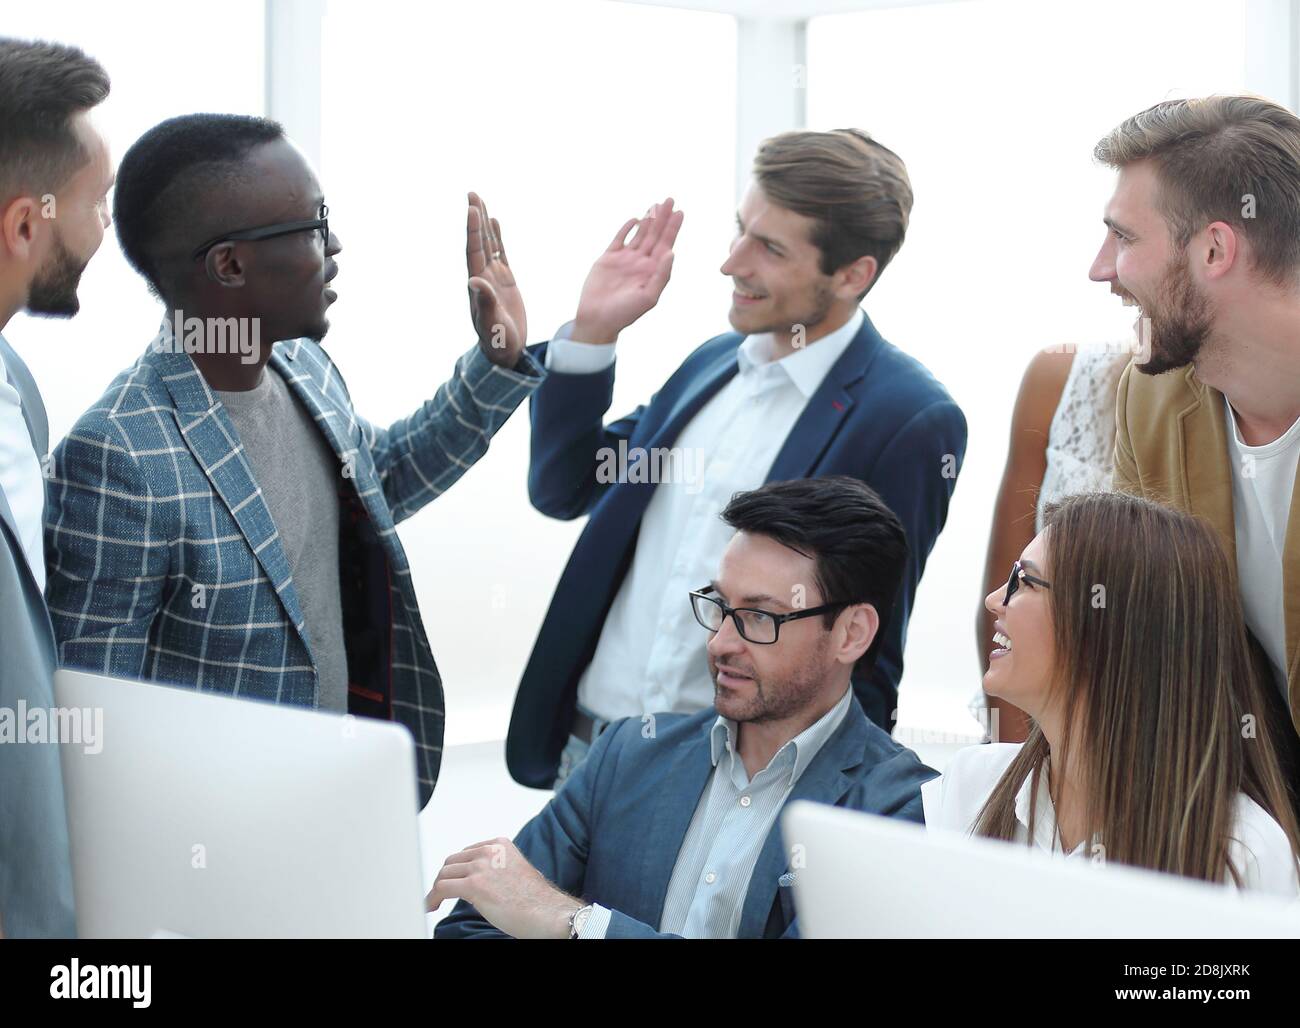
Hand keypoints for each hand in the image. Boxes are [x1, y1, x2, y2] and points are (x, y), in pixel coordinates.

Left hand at [426, 837, 581, 938]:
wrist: (547, 913)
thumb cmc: (536, 899)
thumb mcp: (516, 870)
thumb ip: (496, 867)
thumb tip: (480, 879)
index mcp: (500, 845)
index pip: (466, 852)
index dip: (456, 869)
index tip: (451, 880)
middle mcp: (489, 851)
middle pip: (452, 862)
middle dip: (445, 878)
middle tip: (441, 893)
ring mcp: (481, 867)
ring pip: (444, 874)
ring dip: (436, 889)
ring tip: (434, 901)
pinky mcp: (474, 886)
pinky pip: (442, 888)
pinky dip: (431, 898)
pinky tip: (431, 906)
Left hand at [466, 192, 526, 366]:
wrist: (504, 351)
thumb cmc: (497, 342)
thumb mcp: (491, 324)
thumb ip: (484, 303)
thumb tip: (473, 281)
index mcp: (478, 284)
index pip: (474, 251)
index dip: (473, 230)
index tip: (472, 209)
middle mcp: (483, 276)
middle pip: (478, 241)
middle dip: (475, 218)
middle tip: (472, 193)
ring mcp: (493, 277)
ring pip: (488, 244)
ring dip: (484, 223)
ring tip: (479, 200)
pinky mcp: (505, 281)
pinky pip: (500, 253)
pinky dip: (497, 237)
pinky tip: (495, 222)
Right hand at [571, 197, 683, 344]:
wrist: (598, 319)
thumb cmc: (625, 313)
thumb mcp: (648, 297)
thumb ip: (662, 276)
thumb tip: (672, 253)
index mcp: (653, 271)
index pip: (666, 245)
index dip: (673, 228)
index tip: (680, 212)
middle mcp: (641, 263)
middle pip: (655, 235)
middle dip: (663, 218)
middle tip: (670, 199)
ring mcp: (625, 259)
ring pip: (640, 234)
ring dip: (648, 220)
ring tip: (656, 205)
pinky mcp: (608, 258)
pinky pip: (620, 239)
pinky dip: (627, 228)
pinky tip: (636, 219)